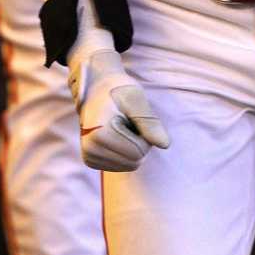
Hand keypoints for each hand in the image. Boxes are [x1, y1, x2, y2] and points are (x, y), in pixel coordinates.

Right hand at [68, 48, 168, 172]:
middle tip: (127, 121)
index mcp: (99, 134)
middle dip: (139, 142)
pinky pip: (122, 165)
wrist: (96, 89)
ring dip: (132, 146)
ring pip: (130, 165)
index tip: (132, 117)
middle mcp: (90, 150)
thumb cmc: (118, 90)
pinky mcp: (92, 161)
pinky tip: (114, 135)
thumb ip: (149, 122)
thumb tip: (165, 145)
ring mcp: (89, 157)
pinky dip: (124, 151)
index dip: (144, 134)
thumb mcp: (135, 99)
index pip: (139, 152)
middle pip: (135, 161)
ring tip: (120, 126)